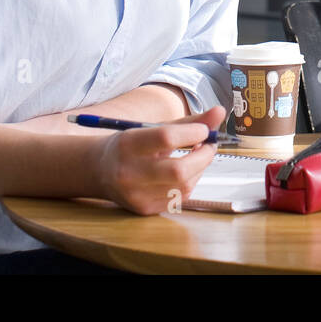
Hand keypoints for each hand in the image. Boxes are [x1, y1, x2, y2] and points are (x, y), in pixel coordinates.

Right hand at [92, 105, 224, 214]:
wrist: (100, 171)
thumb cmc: (132, 145)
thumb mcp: (153, 128)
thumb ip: (188, 122)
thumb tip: (220, 111)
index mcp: (128, 144)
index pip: (166, 137)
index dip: (193, 132)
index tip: (204, 130)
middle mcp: (129, 173)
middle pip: (178, 170)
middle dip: (203, 156)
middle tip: (209, 145)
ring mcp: (136, 195)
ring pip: (183, 186)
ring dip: (199, 169)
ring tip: (197, 156)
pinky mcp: (144, 209)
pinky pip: (180, 197)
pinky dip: (190, 182)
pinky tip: (185, 172)